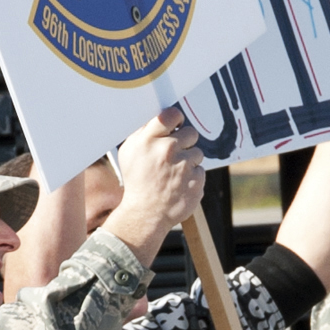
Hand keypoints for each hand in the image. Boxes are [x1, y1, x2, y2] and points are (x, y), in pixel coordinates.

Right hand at [101, 108, 205, 266]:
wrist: (145, 214)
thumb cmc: (137, 181)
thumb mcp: (129, 152)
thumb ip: (144, 132)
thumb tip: (160, 117)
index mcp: (149, 140)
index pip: (171, 115)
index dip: (176, 119)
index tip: (176, 125)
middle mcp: (167, 150)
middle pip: (191, 132)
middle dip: (185, 142)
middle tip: (175, 154)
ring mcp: (183, 166)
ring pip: (197, 152)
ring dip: (189, 161)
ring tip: (174, 174)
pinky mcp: (196, 181)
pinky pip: (200, 170)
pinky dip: (192, 177)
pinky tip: (179, 185)